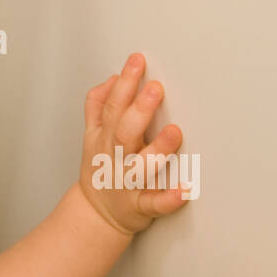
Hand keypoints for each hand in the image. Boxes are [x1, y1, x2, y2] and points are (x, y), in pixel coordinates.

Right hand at [79, 53, 190, 235]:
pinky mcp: (140, 207)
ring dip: (158, 149)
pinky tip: (185, 189)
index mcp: (103, 139)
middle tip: (156, 88)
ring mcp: (127, 183)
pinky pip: (155, 204)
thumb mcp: (91, 135)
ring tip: (175, 132)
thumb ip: (98, 105)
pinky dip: (169, 198)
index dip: (125, 83)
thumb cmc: (100, 170)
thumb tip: (112, 79)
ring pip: (141, 166)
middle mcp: (114, 158)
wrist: (96, 215)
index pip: (112, 106)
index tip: (138, 61)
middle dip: (139, 110)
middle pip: (124, 131)